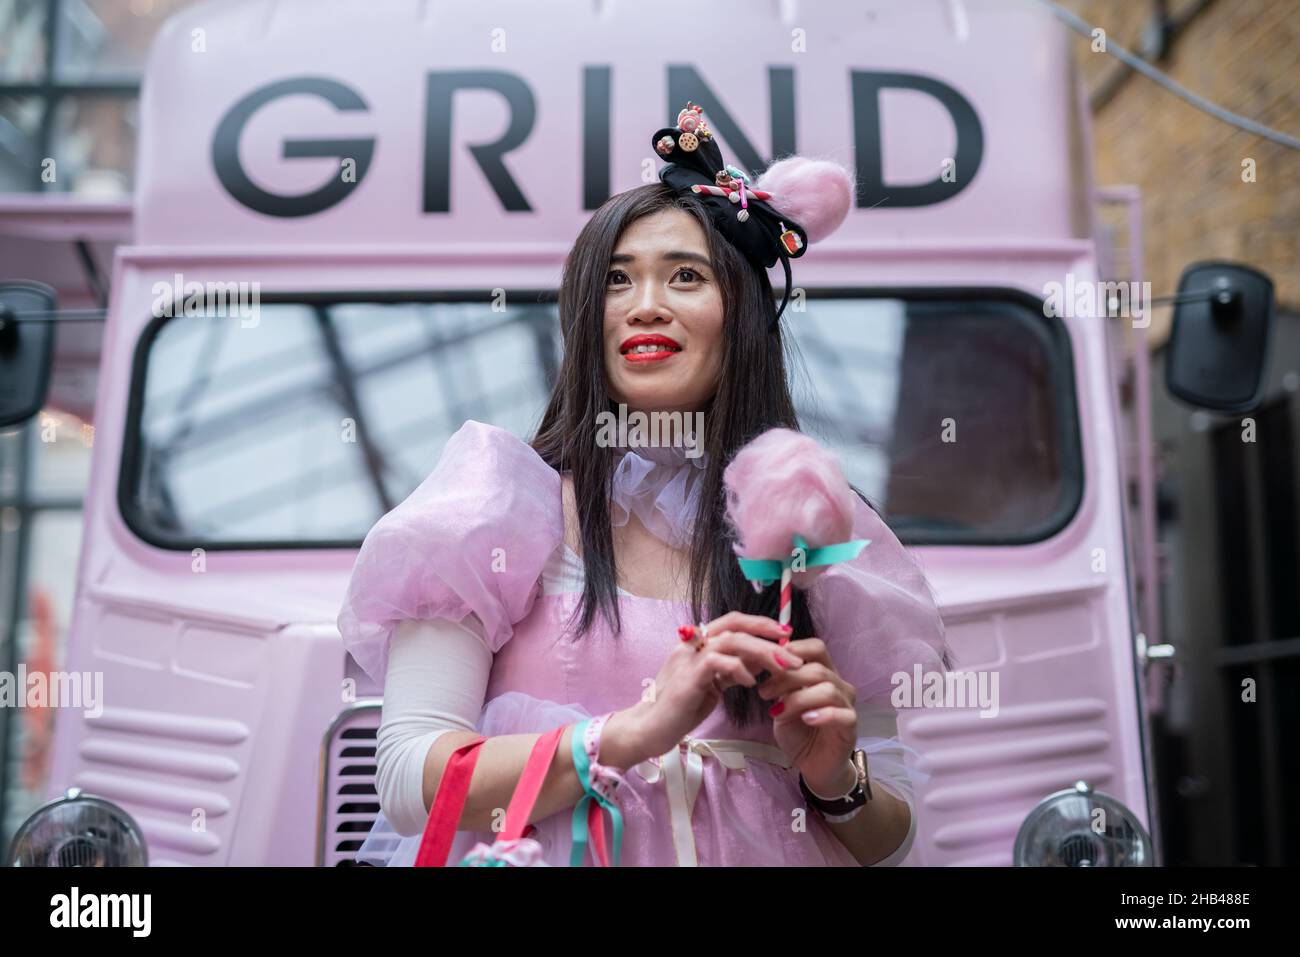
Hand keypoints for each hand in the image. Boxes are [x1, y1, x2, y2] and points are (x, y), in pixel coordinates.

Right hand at [628, 611, 802, 759]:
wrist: (648, 730)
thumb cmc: (679, 710)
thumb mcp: (713, 686)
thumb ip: (733, 670)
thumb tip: (762, 660)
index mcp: (697, 644)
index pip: (732, 622)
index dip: (759, 623)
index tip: (784, 633)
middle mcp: (691, 645)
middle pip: (734, 626)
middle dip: (767, 634)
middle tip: (792, 649)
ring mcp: (688, 659)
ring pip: (730, 641)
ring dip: (761, 651)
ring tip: (782, 666)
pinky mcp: (687, 677)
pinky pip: (717, 663)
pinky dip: (739, 669)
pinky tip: (752, 683)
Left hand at [757, 636, 857, 795]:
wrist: (813, 764)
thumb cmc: (799, 731)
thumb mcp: (783, 703)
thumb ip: (781, 684)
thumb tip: (768, 661)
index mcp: (824, 674)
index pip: (817, 648)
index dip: (796, 649)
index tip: (771, 660)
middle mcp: (839, 685)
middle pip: (818, 669)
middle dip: (787, 678)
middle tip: (764, 692)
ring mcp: (847, 705)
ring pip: (828, 689)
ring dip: (798, 698)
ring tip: (778, 711)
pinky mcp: (850, 727)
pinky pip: (841, 714)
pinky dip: (822, 714)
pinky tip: (806, 719)